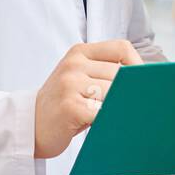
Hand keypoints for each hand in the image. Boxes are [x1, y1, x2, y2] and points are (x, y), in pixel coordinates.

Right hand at [33, 39, 141, 157]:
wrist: (30, 125)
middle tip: (130, 106)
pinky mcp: (70, 107)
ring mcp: (70, 84)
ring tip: (111, 116)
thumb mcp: (79, 77)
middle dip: (128, 92)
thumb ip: (104, 72)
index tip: (145, 81)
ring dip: (117, 108)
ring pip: (114, 93)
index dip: (138, 65)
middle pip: (120, 74)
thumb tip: (144, 80)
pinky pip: (103, 112)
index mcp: (79, 52)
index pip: (121, 48)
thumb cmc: (62, 103)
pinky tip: (104, 126)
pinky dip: (109, 120)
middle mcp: (74, 64)